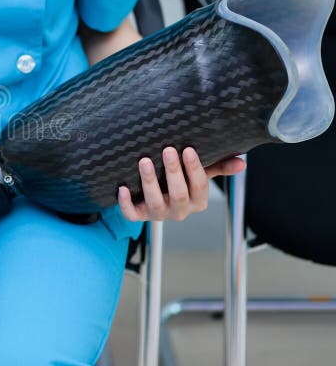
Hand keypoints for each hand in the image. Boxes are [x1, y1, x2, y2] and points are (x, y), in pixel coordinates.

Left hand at [118, 147, 245, 221]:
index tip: (187, 149)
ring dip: (149, 182)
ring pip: (155, 202)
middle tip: (167, 150)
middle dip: (173, 172)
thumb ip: (218, 167)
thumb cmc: (179, 181)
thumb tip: (242, 162)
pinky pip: (132, 215)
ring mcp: (158, 214)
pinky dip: (126, 203)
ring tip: (144, 162)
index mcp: (197, 201)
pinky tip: (121, 188)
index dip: (194, 168)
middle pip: (178, 194)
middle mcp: (179, 210)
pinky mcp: (139, 216)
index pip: (199, 186)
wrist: (152, 196)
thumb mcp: (199, 175)